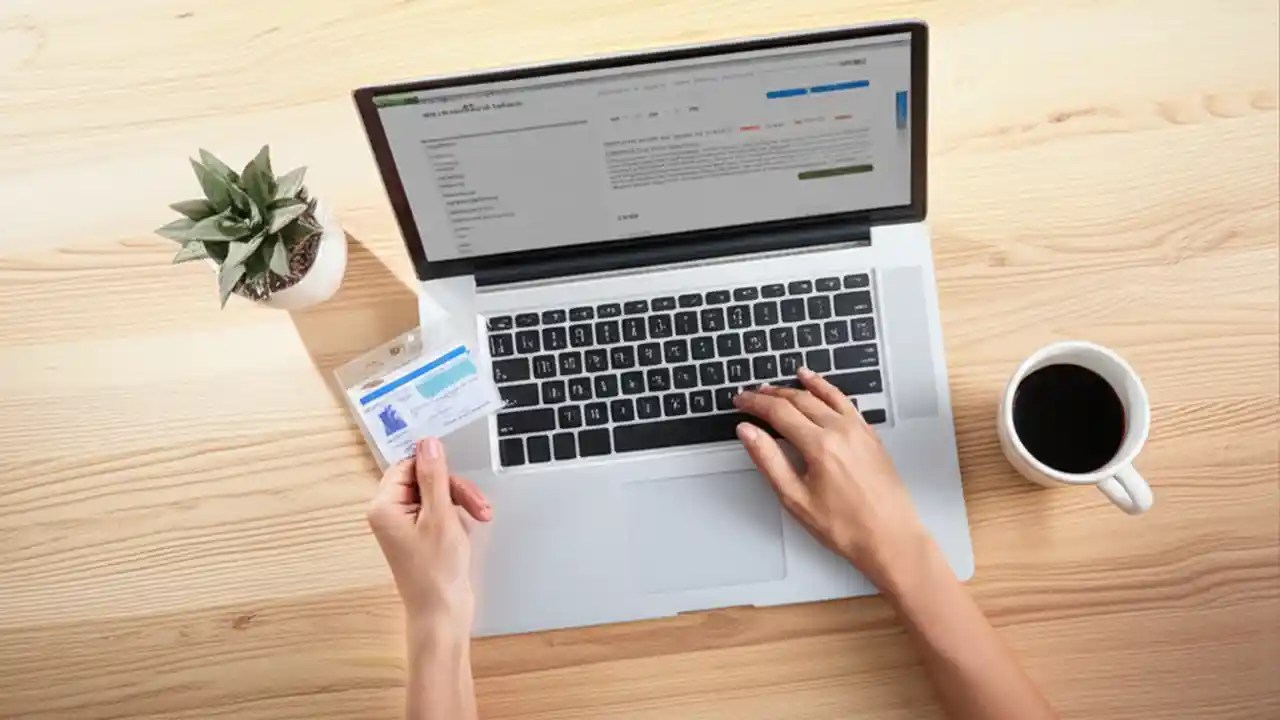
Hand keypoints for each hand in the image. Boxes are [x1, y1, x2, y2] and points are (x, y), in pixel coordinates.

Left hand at [366, 437, 490, 633]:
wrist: (443, 613)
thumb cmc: (438, 570)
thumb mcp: (440, 516)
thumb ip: (434, 477)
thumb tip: (428, 443)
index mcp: (384, 506)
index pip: (408, 466)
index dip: (436, 468)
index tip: (459, 478)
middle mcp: (390, 513)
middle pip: (425, 479)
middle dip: (455, 489)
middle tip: (479, 507)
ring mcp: (405, 525)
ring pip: (437, 494)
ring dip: (462, 502)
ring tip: (482, 517)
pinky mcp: (421, 534)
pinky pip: (440, 510)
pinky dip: (458, 515)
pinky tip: (471, 528)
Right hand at [732, 368, 930, 587]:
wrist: (891, 538)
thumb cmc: (846, 526)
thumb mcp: (795, 499)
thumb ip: (769, 460)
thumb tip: (748, 432)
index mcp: (819, 445)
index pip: (778, 412)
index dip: (755, 404)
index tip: (740, 401)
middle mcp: (840, 431)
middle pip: (799, 400)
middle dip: (771, 395)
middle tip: (753, 394)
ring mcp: (858, 430)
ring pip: (823, 396)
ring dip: (798, 387)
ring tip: (780, 382)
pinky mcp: (871, 435)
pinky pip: (845, 402)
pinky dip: (828, 389)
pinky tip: (820, 386)